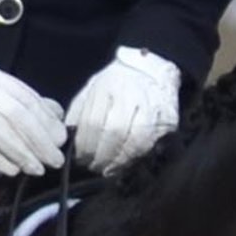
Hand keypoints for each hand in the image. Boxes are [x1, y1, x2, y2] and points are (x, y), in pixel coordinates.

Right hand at [0, 57, 65, 176]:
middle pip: (16, 115)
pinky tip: (11, 169)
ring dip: (21, 152)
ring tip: (36, 168)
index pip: (27, 99)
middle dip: (39, 140)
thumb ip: (24, 101)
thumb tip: (56, 115)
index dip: (47, 121)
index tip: (61, 139)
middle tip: (54, 159)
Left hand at [66, 48, 180, 173]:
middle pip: (114, 132)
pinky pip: (150, 142)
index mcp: (107, 86)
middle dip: (101, 155)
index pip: (93, 122)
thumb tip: (69, 136)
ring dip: (119, 159)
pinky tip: (125, 162)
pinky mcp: (167, 116)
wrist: (152, 67)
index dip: (85, 145)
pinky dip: (136, 156)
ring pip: (134, 140)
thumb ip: (79, 110)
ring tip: (108, 169)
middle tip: (93, 167)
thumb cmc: (116, 81)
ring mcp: (151, 105)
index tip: (81, 158)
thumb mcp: (92, 87)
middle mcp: (130, 95)